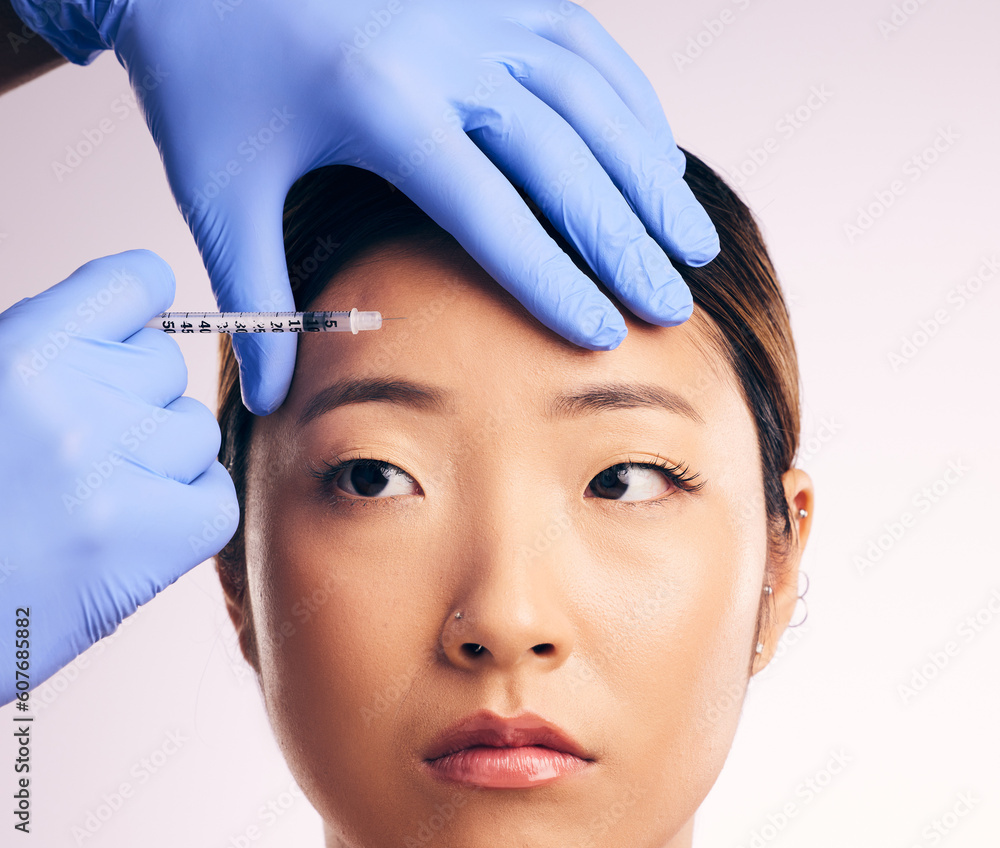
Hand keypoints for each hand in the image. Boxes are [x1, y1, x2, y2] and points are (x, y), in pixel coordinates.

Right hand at [0, 250, 237, 705]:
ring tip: (94, 498)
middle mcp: (75, 403)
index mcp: (21, 353)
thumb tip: (128, 326)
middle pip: (168, 367)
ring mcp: (118, 474)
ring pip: (194, 431)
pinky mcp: (154, 542)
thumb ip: (47, 356)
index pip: (137, 283)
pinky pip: (216, 496)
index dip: (137, 310)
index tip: (126, 335)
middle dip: (134, 400)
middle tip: (79, 450)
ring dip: (160, 461)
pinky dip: (188, 511)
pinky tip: (135, 529)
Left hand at [11, 0, 719, 414]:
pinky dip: (630, 102)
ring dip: (649, 171)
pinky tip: (656, 155)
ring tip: (689, 241)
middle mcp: (443, 42)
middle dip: (624, 238)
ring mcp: (474, 2)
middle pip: (563, 155)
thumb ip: (254, 299)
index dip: (552, 278)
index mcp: (380, 101)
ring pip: (592, 94)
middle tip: (670, 303)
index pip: (490, 209)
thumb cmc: (206, 79)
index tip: (602, 333)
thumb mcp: (218, 191)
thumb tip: (267, 402)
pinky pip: (584, 39)